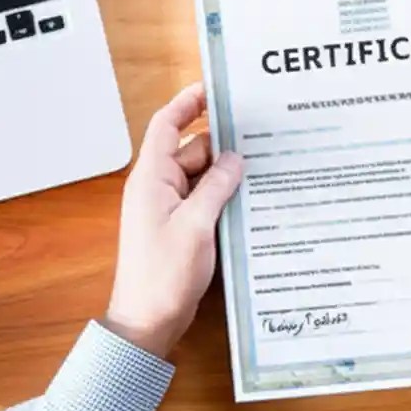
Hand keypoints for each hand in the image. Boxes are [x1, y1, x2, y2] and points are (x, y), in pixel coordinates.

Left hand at [104, 83, 243, 357]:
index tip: (215, 88)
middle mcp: (157, 188)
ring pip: (202, 176)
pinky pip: (204, 199)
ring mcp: (169, 208)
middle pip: (192, 149)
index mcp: (151, 178)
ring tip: (263, 168)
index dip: (188, 103)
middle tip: (259, 135)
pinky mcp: (180, 227)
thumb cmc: (163, 276)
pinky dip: (224, 196)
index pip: (167, 124)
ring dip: (226, 174)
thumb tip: (235, 159)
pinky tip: (250, 198)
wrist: (147, 322)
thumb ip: (217, 187)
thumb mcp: (196, 225)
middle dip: (222, 143)